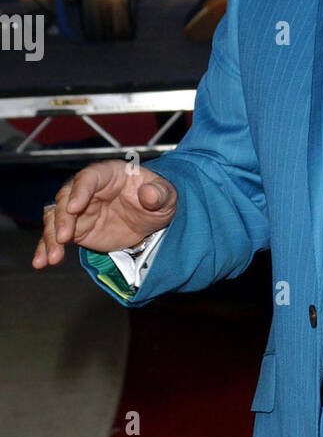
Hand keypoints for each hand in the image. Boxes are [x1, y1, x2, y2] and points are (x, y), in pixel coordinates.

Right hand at [32, 160, 176, 268]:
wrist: (153, 218)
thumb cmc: (157, 198)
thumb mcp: (166, 195)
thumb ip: (159, 193)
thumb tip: (150, 194)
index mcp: (108, 174)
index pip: (88, 178)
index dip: (80, 191)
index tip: (75, 207)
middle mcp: (88, 190)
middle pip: (66, 199)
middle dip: (62, 218)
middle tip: (64, 237)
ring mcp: (79, 210)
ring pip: (56, 219)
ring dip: (51, 237)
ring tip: (52, 257)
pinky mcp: (76, 229)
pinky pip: (57, 237)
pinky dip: (47, 249)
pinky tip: (41, 262)